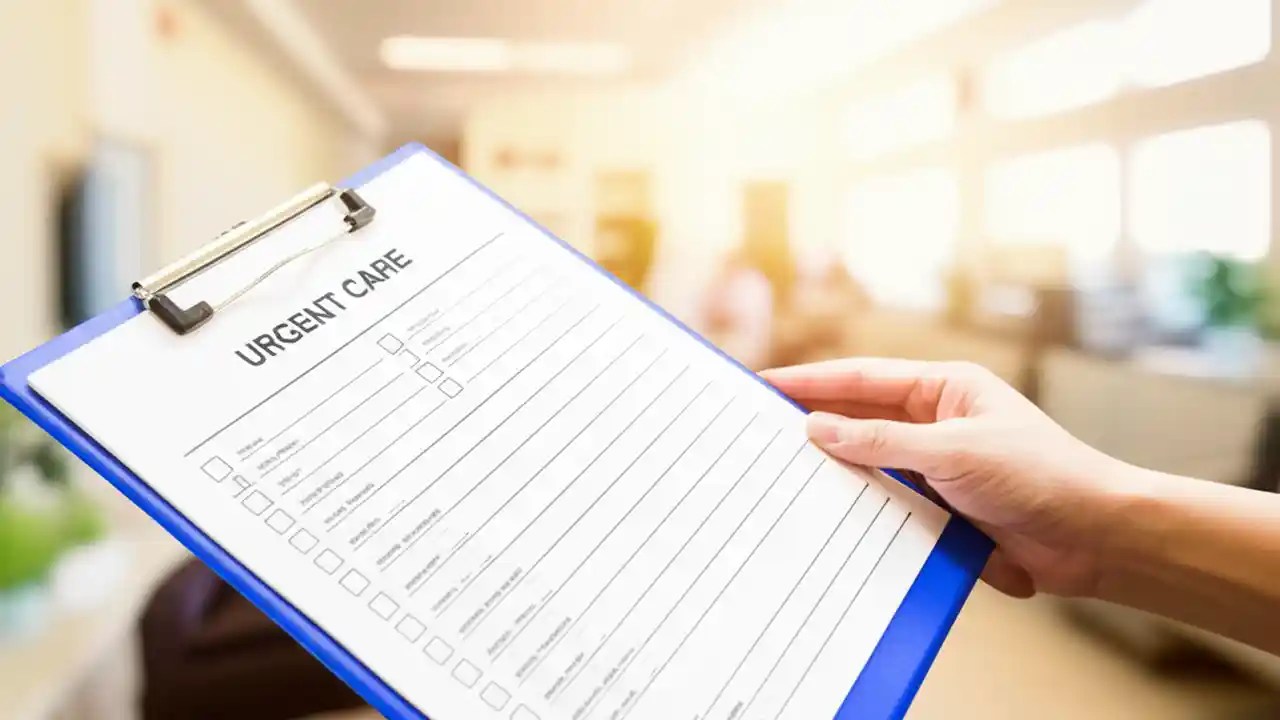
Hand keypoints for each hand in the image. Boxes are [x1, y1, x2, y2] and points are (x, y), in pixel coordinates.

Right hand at [762, 358, 1137, 599]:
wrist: (1097, 536)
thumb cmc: (1042, 476)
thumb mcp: (954, 451)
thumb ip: (882, 441)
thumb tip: (819, 427)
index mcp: (945, 388)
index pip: (862, 379)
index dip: (810, 381)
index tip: (764, 384)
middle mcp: (938, 422)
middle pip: (860, 418)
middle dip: (814, 423)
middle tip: (760, 431)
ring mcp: (939, 466)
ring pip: (871, 463)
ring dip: (837, 470)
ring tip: (784, 474)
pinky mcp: (945, 508)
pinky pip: (890, 503)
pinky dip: (864, 508)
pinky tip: (833, 515)